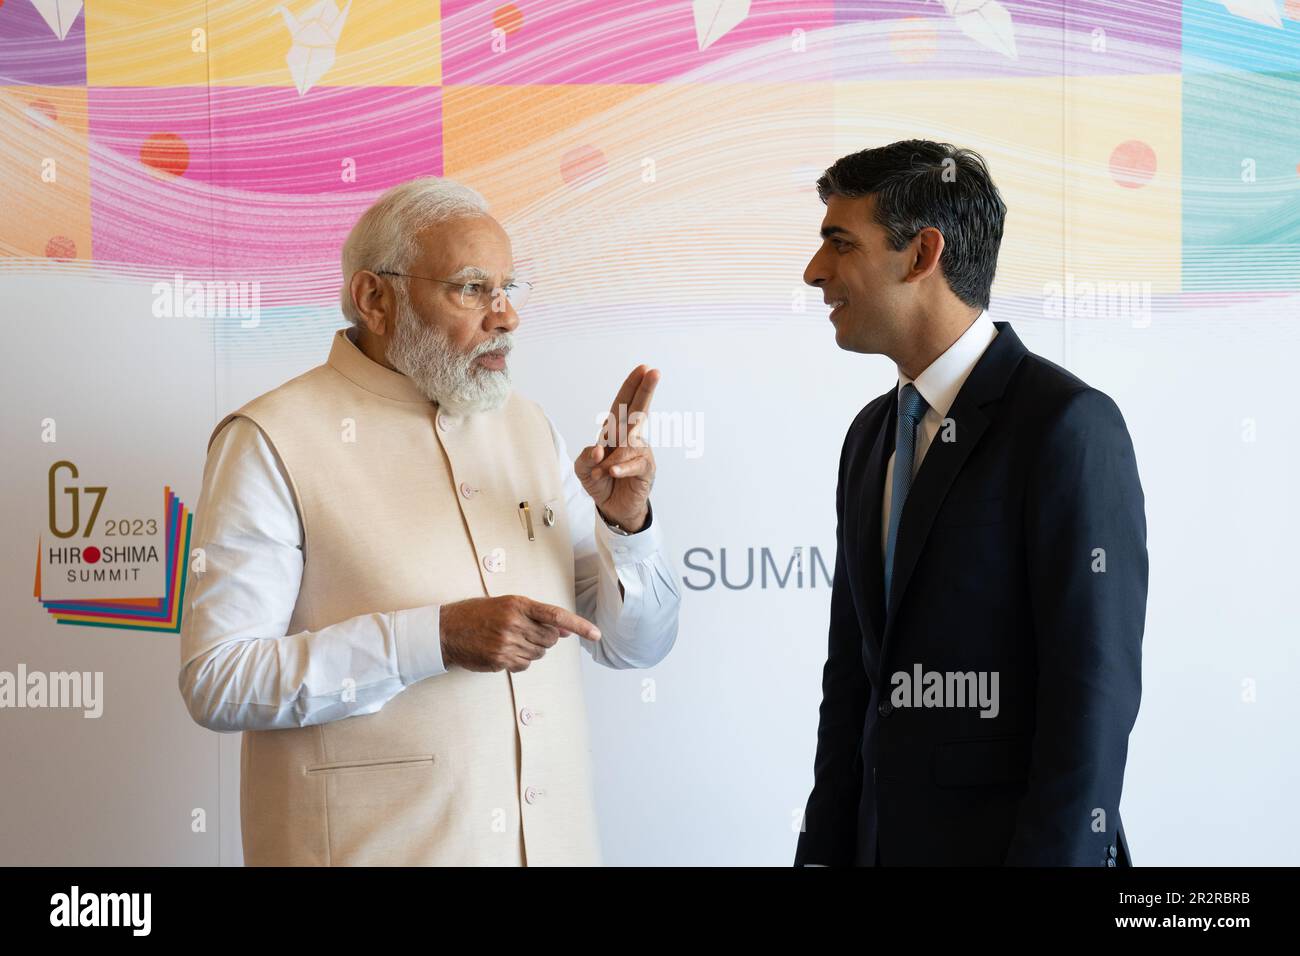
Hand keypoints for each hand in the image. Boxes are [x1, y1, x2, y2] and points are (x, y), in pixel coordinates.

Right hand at [439, 595, 600, 672]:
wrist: (446, 631)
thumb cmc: (477, 614)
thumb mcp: (507, 606)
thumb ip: (536, 616)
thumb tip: (564, 630)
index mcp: (518, 604)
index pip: (556, 616)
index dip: (579, 625)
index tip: (596, 634)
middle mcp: (514, 623)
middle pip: (550, 639)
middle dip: (545, 639)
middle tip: (526, 633)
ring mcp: (507, 643)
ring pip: (539, 654)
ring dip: (531, 650)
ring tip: (510, 640)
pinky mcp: (500, 660)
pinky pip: (524, 665)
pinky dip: (520, 661)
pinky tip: (504, 651)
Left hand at [575, 364, 659, 532]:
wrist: (612, 508)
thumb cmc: (600, 482)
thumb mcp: (583, 470)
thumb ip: (586, 458)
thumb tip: (599, 450)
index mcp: (614, 431)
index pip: (623, 404)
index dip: (631, 386)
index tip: (642, 368)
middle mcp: (630, 438)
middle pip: (639, 410)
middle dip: (646, 391)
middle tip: (655, 372)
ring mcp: (640, 452)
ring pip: (628, 444)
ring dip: (610, 460)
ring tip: (601, 474)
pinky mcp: (645, 468)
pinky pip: (634, 463)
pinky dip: (620, 468)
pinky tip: (612, 472)